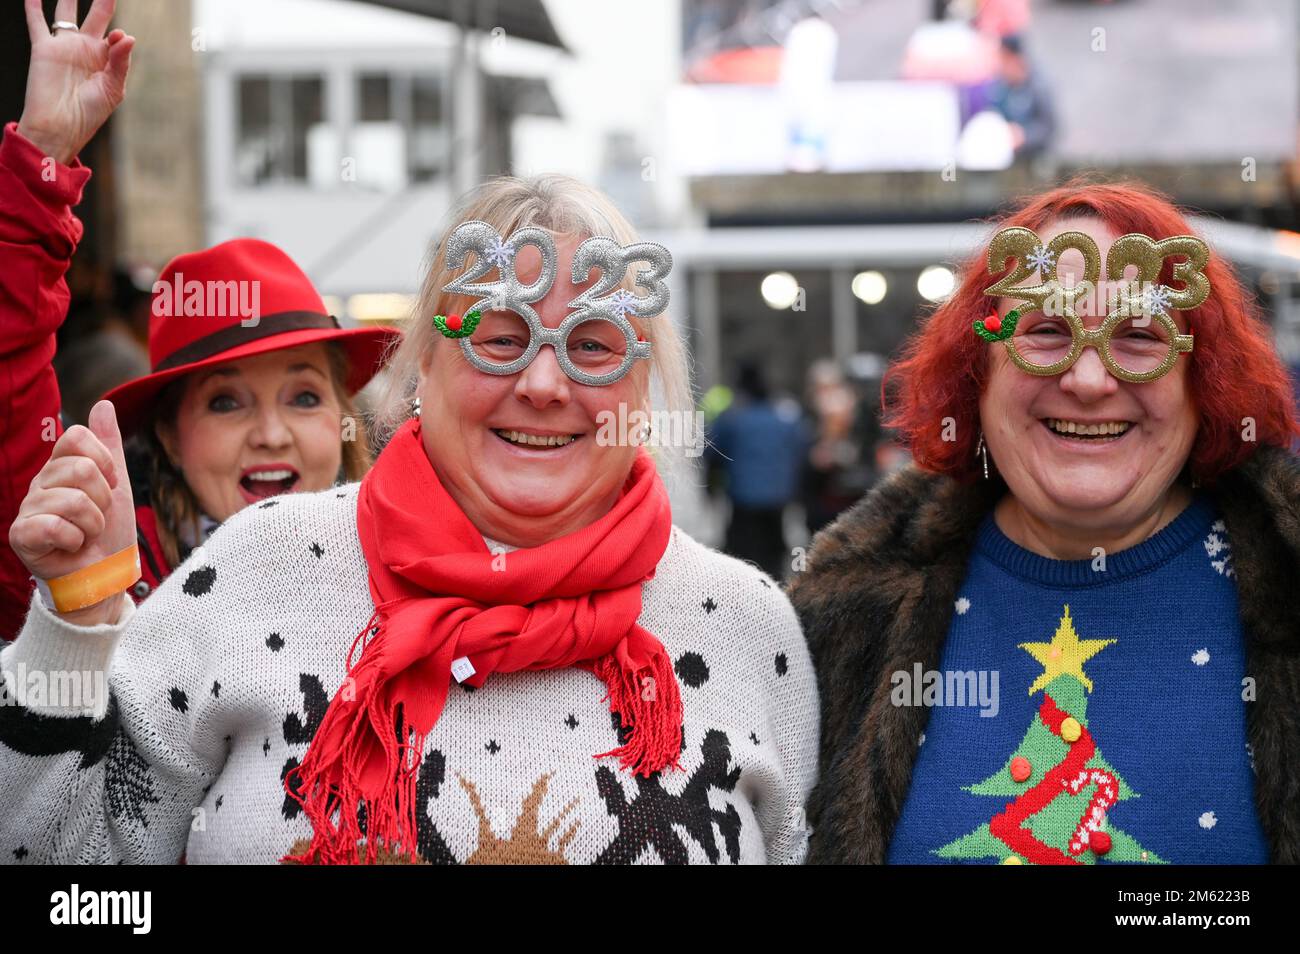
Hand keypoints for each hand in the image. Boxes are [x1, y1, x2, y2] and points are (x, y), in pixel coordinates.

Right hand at [9, 401, 136, 625]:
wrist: (105, 574)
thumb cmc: (109, 532)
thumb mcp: (118, 485)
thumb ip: (110, 446)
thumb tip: (103, 404)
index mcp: (60, 467)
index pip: (77, 437)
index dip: (104, 462)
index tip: (110, 485)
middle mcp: (41, 483)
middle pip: (81, 468)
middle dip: (103, 499)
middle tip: (96, 517)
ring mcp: (29, 508)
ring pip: (73, 499)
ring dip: (93, 523)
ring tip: (86, 533)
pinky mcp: (22, 535)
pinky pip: (53, 525)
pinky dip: (74, 539)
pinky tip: (71, 545)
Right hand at [16, 0, 134, 165]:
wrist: (60, 126)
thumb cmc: (89, 113)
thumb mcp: (113, 89)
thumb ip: (120, 62)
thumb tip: (127, 36)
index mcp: (106, 61)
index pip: (116, 38)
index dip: (119, 35)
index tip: (118, 37)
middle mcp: (86, 50)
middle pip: (96, 16)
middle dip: (103, 1)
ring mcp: (65, 47)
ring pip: (66, 13)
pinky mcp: (43, 48)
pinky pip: (37, 22)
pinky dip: (33, 7)